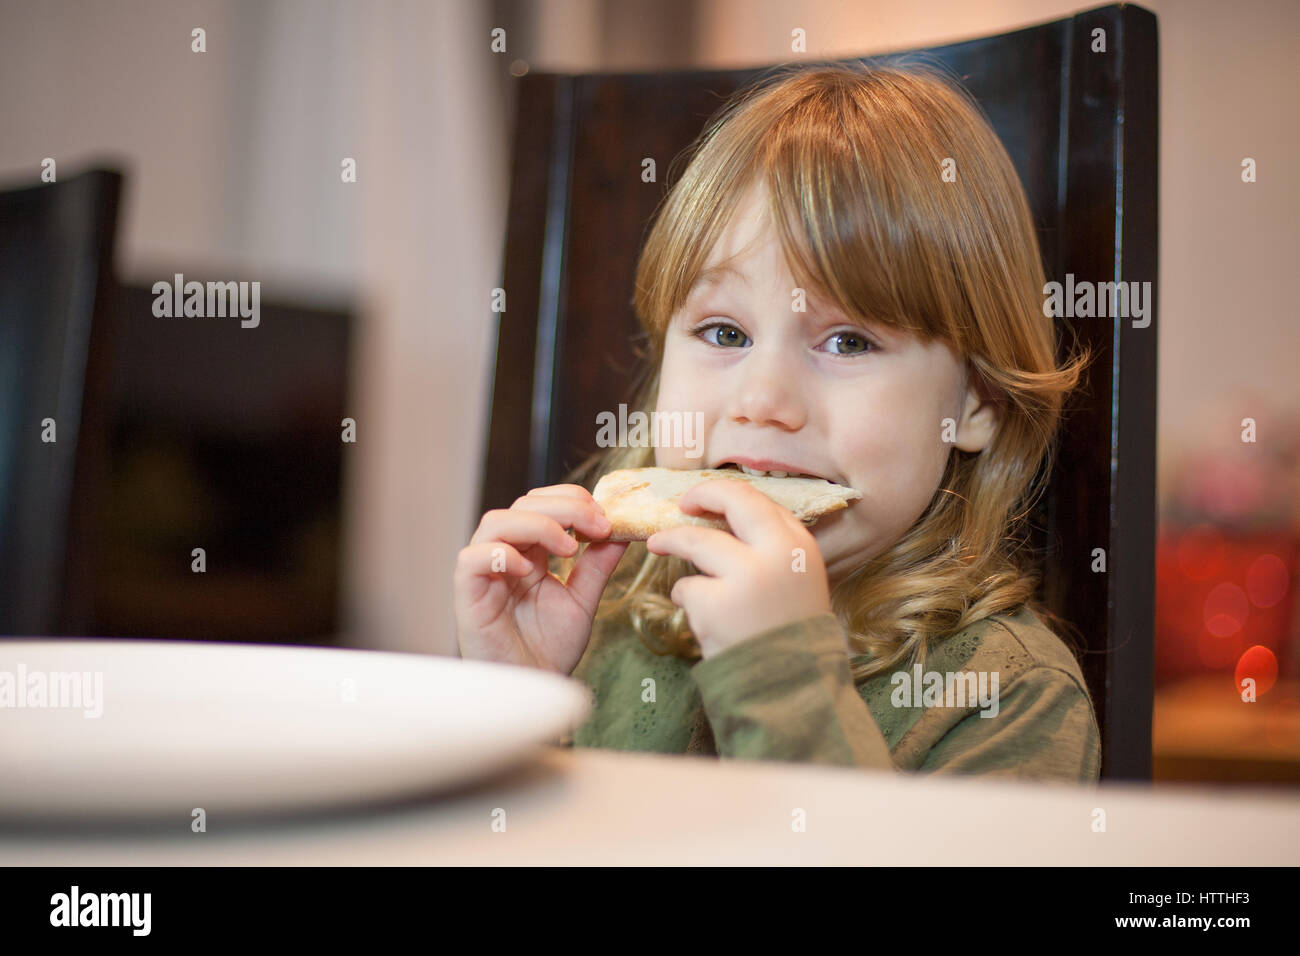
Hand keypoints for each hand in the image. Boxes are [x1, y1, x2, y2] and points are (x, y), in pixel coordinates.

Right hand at [454, 484, 628, 673]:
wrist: (532, 690)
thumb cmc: (549, 649)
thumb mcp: (582, 599)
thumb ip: (598, 564)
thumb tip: (623, 530)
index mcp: (529, 552)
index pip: (543, 504)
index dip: (574, 501)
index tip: (607, 519)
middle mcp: (505, 556)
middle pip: (523, 504)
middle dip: (564, 506)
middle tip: (597, 524)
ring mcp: (484, 573)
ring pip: (496, 521)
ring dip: (538, 524)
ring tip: (569, 547)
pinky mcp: (468, 595)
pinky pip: (471, 559)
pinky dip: (499, 554)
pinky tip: (527, 569)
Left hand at [645, 478, 830, 657]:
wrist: (790, 690)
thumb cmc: (789, 636)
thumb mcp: (798, 583)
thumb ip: (772, 549)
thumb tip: (730, 518)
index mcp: (799, 546)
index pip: (759, 500)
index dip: (726, 493)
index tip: (705, 499)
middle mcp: (777, 554)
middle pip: (732, 501)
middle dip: (700, 495)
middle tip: (680, 503)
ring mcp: (746, 577)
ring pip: (694, 541)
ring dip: (671, 542)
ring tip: (657, 546)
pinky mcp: (716, 604)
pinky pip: (686, 588)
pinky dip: (686, 599)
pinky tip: (702, 617)